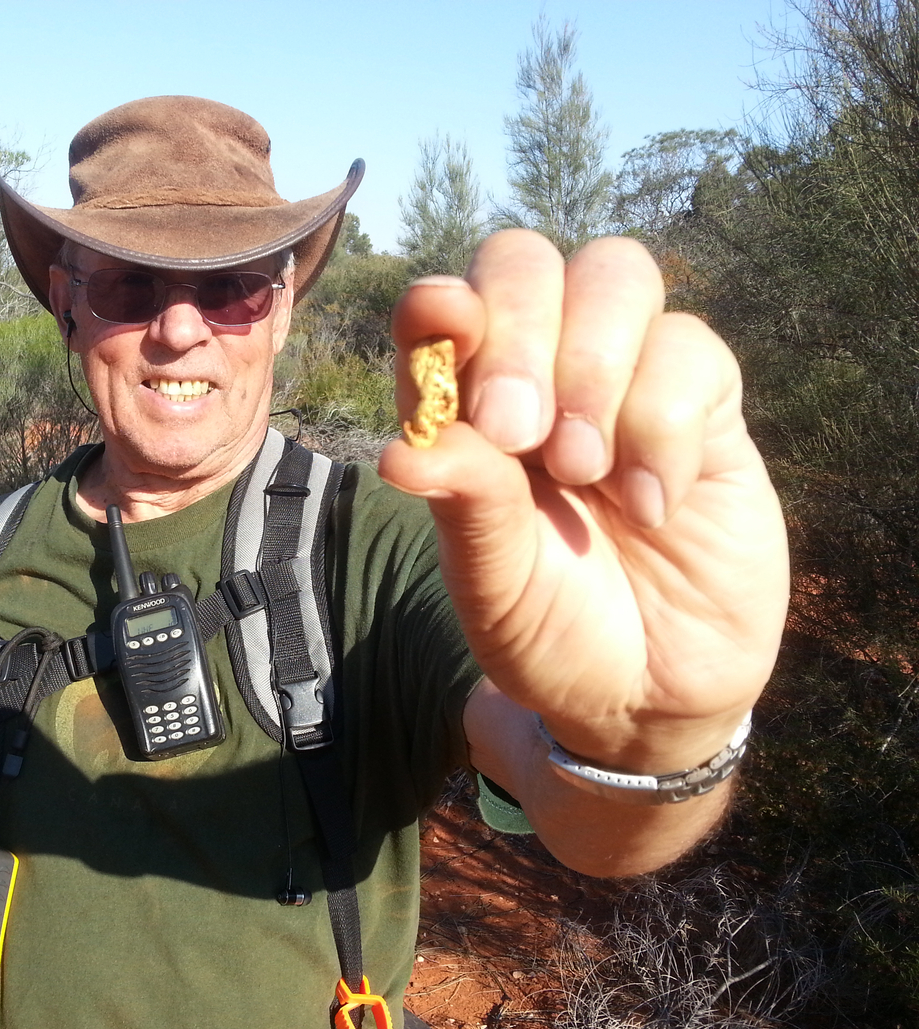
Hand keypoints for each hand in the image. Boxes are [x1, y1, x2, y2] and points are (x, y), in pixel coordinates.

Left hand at [379, 230, 788, 773]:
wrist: (653, 691)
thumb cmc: (550, 629)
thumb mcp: (493, 583)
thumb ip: (463, 505)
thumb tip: (399, 451)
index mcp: (464, 408)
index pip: (445, 308)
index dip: (443, 302)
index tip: (445, 323)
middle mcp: (539, 374)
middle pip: (527, 261)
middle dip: (522, 330)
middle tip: (519, 433)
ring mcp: (624, 378)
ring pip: (617, 273)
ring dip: (594, 362)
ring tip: (582, 469)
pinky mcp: (707, 402)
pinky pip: (692, 349)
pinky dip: (665, 422)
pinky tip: (653, 505)